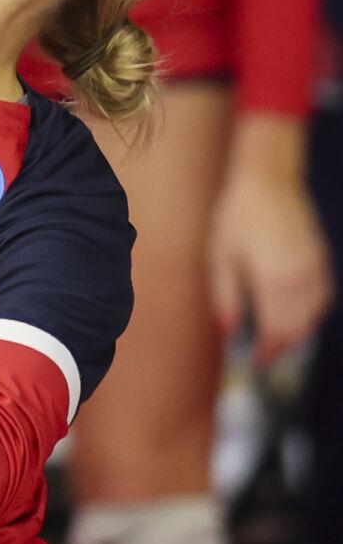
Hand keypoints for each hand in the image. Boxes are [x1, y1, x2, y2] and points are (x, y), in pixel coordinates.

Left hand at [209, 166, 332, 365]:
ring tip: (277, 335)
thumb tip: (228, 332)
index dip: (266, 353)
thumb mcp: (220, 255)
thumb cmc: (237, 216)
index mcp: (271, 280)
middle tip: (265, 354)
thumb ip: (225, 297)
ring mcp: (313, 269)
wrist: (267, 181)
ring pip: (313, 317)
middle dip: (281, 347)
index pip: (275, 332)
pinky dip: (312, 311)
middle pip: (296, 330)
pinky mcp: (321, 260)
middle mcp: (298, 279)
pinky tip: (296, 311)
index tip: (256, 362)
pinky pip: (322, 298)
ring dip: (297, 332)